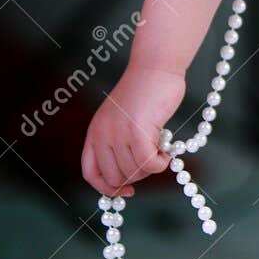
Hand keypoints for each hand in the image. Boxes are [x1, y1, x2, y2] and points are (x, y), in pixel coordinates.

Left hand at [81, 64, 185, 197]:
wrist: (155, 67)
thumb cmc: (145, 92)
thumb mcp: (122, 119)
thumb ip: (119, 143)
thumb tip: (129, 177)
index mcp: (94, 132)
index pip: (90, 173)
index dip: (108, 188)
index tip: (127, 191)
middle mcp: (102, 134)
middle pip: (116, 176)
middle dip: (138, 176)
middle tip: (153, 160)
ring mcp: (118, 133)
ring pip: (135, 171)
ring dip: (152, 167)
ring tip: (162, 150)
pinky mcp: (137, 131)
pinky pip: (149, 164)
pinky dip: (161, 163)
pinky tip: (167, 151)